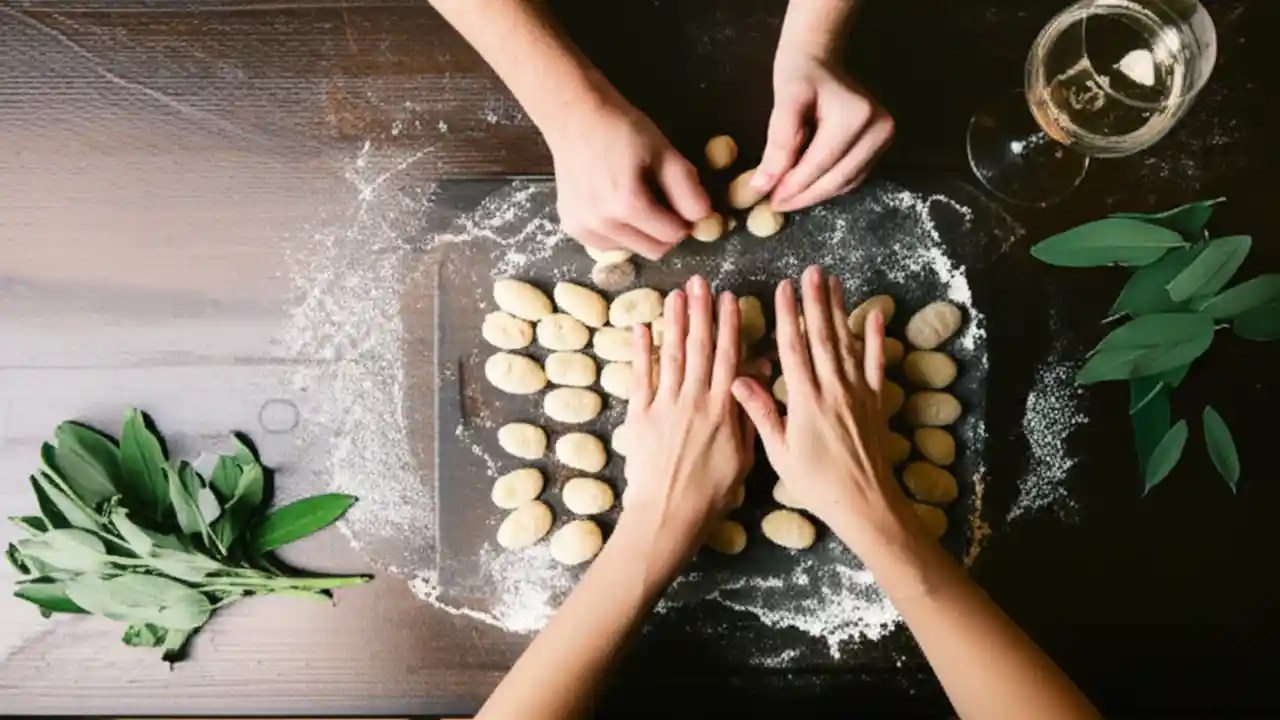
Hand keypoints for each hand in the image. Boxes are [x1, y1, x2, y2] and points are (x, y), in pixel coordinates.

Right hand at [543, 89, 710, 260]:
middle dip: (665, 232)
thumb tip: (704, 217)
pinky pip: (607, 245)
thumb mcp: (663, 151)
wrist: (574, 116)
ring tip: (636, 201)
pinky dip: (619, 233)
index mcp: (627, 204)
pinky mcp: (571, 227)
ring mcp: (583, 228)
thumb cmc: (621, 129)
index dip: (685, 222)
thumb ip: (687, 187)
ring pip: (631, 250)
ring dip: (642, 234)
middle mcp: (602, 224)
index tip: (684, 205)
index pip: (672, 235)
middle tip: (663, 204)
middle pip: (653, 250)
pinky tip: (615, 207)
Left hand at [619, 276, 753, 568]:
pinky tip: (642, 328)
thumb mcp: (744, 456)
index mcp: (723, 409)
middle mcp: (694, 400)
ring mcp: (665, 405)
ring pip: (672, 355)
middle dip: (700, 312)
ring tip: (676, 294)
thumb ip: (749, 413)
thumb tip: (758, 376)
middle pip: (699, 347)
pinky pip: (641, 376)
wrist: (668, 514)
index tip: (728, 299)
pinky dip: (641, 351)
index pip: (728, 357)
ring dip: (674, 322)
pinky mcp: (640, 415)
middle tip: (700, 282)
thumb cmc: (712, 493)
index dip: (728, 325)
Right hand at [730, 266, 917, 559]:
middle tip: (810, 271)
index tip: (782, 288)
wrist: (864, 502)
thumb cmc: (815, 483)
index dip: (786, 316)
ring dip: (839, 310)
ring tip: (833, 281)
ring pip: (846, 342)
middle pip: (821, 336)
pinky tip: (874, 315)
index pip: (793, 349)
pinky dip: (876, 338)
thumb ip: (761, 412)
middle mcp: (832, 389)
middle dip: (814, 301)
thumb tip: (737, 379)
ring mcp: (857, 392)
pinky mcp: (875, 400)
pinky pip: (875, 363)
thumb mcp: (779, 452)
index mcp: (804, 401)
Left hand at [751, 53, 893, 211]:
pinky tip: (805, 184)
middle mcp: (878, 129)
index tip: (769, 200)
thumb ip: (777, 144)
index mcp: (857, 116)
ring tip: (786, 195)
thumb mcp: (784, 102)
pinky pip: (851, 177)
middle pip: (836, 179)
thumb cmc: (800, 73)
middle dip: (803, 195)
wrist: (820, 57)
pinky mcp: (881, 145)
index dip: (793, 187)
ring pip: (845, 183)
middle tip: (775, 204)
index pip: (820, 164)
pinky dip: (827, 185)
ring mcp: (884, 138)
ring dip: (815, 194)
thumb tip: (763, 185)